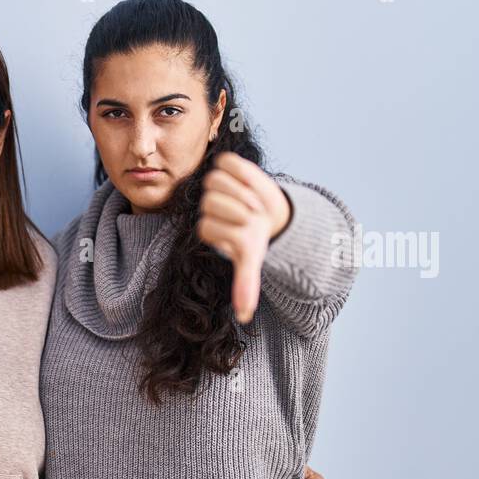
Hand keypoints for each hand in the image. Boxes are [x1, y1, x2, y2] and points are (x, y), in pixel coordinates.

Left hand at [196, 151, 291, 323]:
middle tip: (252, 214)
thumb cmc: (257, 237)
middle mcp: (206, 206)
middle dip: (238, 209)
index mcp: (207, 227)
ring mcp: (214, 184)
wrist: (272, 212)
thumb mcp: (251, 260)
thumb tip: (244, 317)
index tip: (247, 230)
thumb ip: (245, 286)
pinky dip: (243, 170)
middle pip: (209, 202)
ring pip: (216, 181)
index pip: (205, 225)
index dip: (232, 228)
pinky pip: (227, 161)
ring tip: (252, 200)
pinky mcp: (225, 164)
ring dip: (242, 191)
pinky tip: (250, 182)